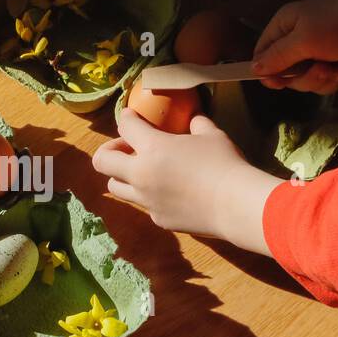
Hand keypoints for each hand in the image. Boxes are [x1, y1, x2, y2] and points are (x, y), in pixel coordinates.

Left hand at [91, 109, 278, 253]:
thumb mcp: (212, 135)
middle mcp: (141, 174)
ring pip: (116, 187)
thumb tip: (193, 118)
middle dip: (109, 150)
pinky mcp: (158, 219)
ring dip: (123, 176)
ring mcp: (147, 200)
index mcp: (152, 148)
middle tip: (127, 148)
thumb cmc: (225, 164)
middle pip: (102, 161)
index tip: (130, 118)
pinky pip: (144, 205)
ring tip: (142, 171)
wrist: (235, 205)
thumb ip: (197, 124)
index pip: (124, 127)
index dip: (126, 118)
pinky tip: (169, 193)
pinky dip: (149, 196)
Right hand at [251, 0, 337, 92]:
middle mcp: (298, 39)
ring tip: (337, 68)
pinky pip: (326, 84)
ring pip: (307, 82)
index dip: (267, 70)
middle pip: (285, 74)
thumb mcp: (303, 40)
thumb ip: (276, 57)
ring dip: (323, 80)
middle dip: (304, 78)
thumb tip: (253, 70)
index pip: (262, 53)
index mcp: (285, 25)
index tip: (276, 82)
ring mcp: (317, 53)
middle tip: (320, 70)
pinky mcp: (336, 65)